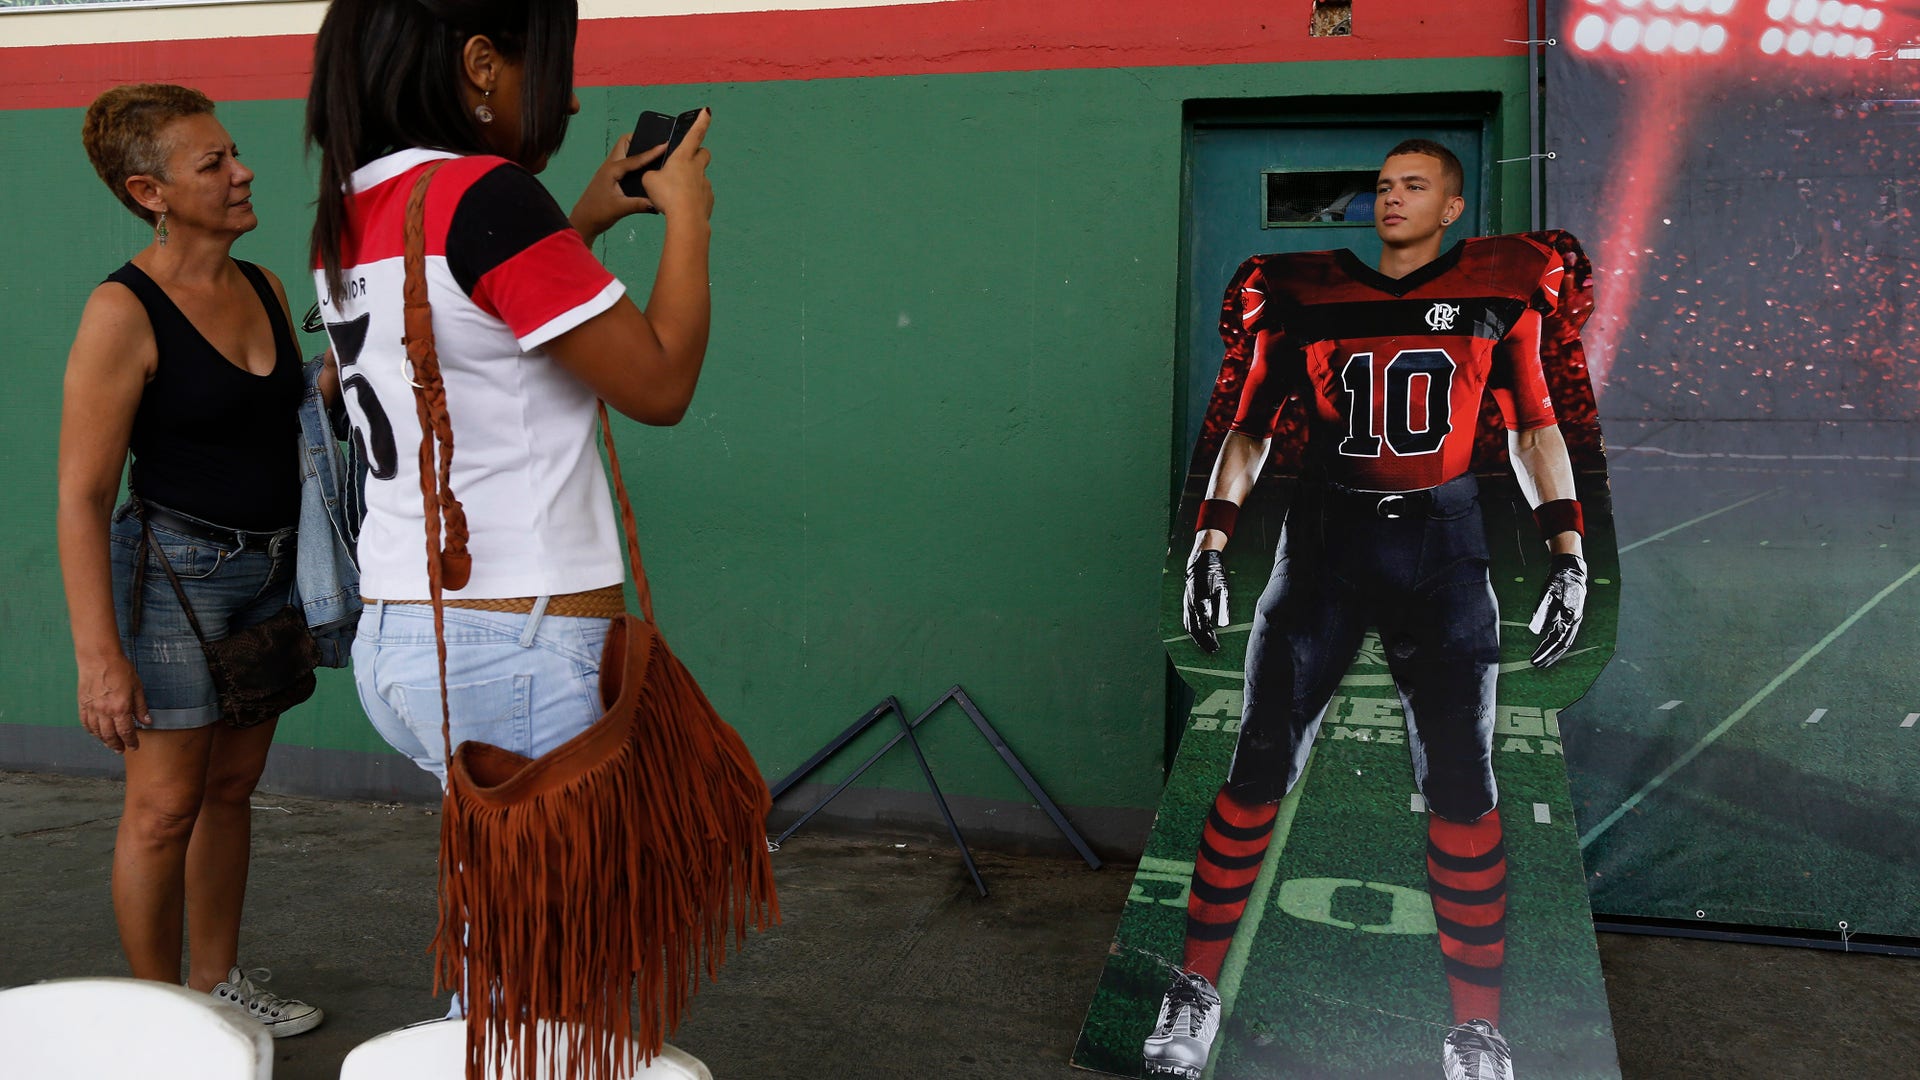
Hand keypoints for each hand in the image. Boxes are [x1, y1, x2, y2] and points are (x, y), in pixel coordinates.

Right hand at [77, 653, 150, 752]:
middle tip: (121, 750)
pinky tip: (95, 733)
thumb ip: (141, 707)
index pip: (126, 732)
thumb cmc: (120, 670)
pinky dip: (90, 731)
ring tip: (110, 744)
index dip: (131, 741)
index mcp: (120, 708)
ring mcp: (91, 708)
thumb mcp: (137, 687)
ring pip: (96, 732)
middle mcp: (104, 711)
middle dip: (116, 745)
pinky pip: (85, 723)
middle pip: (110, 735)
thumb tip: (147, 722)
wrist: (99, 658)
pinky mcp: (82, 704)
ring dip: (103, 740)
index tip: (134, 746)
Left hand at [568, 135, 667, 243]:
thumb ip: (639, 204)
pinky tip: (645, 170)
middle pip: (624, 143)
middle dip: (639, 139)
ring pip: (624, 152)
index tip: (664, 144)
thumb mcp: (620, 209)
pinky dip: (635, 161)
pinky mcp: (611, 178)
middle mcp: (610, 166)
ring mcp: (609, 171)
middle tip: (656, 144)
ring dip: (636, 150)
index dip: (651, 152)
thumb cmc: (598, 213)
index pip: (635, 158)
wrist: (583, 221)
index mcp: (612, 170)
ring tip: (653, 153)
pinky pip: (624, 163)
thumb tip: (658, 204)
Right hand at [637, 108, 713, 223]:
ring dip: (691, 181)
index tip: (706, 111)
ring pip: (701, 177)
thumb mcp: (649, 181)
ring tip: (676, 194)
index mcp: (683, 157)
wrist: (686, 219)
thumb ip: (653, 175)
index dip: (700, 121)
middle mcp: (697, 168)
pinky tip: (682, 207)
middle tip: (685, 163)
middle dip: (697, 154)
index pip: (694, 134)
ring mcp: (705, 184)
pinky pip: (701, 194)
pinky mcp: (708, 199)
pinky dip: (693, 198)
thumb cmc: (667, 195)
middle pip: (703, 154)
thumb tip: (657, 178)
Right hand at [1183, 550, 1229, 653]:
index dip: (1209, 638)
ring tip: (1207, 645)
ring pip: (1189, 626)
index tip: (1216, 647)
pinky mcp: (1186, 603)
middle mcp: (1190, 605)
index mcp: (1199, 602)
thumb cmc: (1215, 576)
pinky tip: (1199, 634)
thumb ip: (1222, 607)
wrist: (1201, 562)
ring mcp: (1187, 604)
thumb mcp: (1222, 590)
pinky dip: (1193, 630)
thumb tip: (1223, 625)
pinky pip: (1187, 621)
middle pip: (1194, 630)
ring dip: (1198, 638)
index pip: (1203, 626)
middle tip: (1213, 650)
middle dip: (1203, 642)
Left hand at [1528, 552, 1586, 667]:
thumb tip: (1535, 631)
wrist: (1571, 571)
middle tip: (1537, 665)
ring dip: (1552, 652)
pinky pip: (1562, 635)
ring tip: (1541, 662)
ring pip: (1563, 642)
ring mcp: (1573, 620)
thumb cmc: (1559, 582)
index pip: (1558, 641)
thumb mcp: (1548, 595)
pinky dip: (1553, 643)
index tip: (1535, 660)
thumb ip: (1543, 613)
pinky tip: (1545, 647)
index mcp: (1570, 617)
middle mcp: (1574, 621)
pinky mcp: (1569, 617)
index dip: (1546, 652)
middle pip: (1562, 645)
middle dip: (1550, 656)